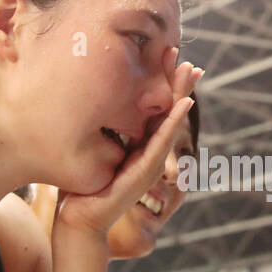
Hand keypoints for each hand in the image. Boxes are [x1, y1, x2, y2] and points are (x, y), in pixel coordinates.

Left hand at [56, 49, 202, 235]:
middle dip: (175, 80)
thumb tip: (88, 104)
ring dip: (181, 94)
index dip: (162, 81)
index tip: (166, 53)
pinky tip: (182, 103)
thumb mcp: (91, 150)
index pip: (155, 106)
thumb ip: (99, 132)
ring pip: (170, 121)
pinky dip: (174, 121)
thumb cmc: (83, 187)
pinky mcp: (146, 170)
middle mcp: (149, 150)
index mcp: (138, 143)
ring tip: (191, 71)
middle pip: (167, 109)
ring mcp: (151, 161)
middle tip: (182, 53)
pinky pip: (162, 141)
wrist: (80, 219)